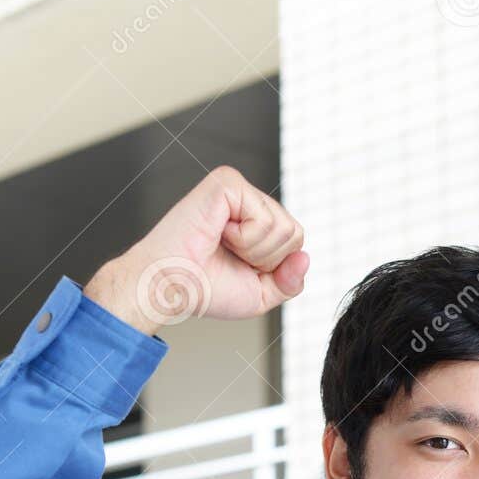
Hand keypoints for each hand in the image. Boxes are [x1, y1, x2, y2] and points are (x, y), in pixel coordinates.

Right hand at [83, 166, 307, 335]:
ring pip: (283, 227)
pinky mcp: (227, 183)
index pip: (295, 241)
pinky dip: (245, 239)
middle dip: (266, 260)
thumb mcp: (259, 294)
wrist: (171, 287)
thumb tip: (306, 257)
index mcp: (254, 222)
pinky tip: (218, 234)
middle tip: (229, 257)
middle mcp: (248, 201)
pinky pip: (265, 218)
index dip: (273, 267)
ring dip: (254, 251)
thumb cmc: (205, 289)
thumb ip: (289, 281)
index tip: (239, 268)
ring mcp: (238, 189)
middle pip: (294, 234)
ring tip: (222, 245)